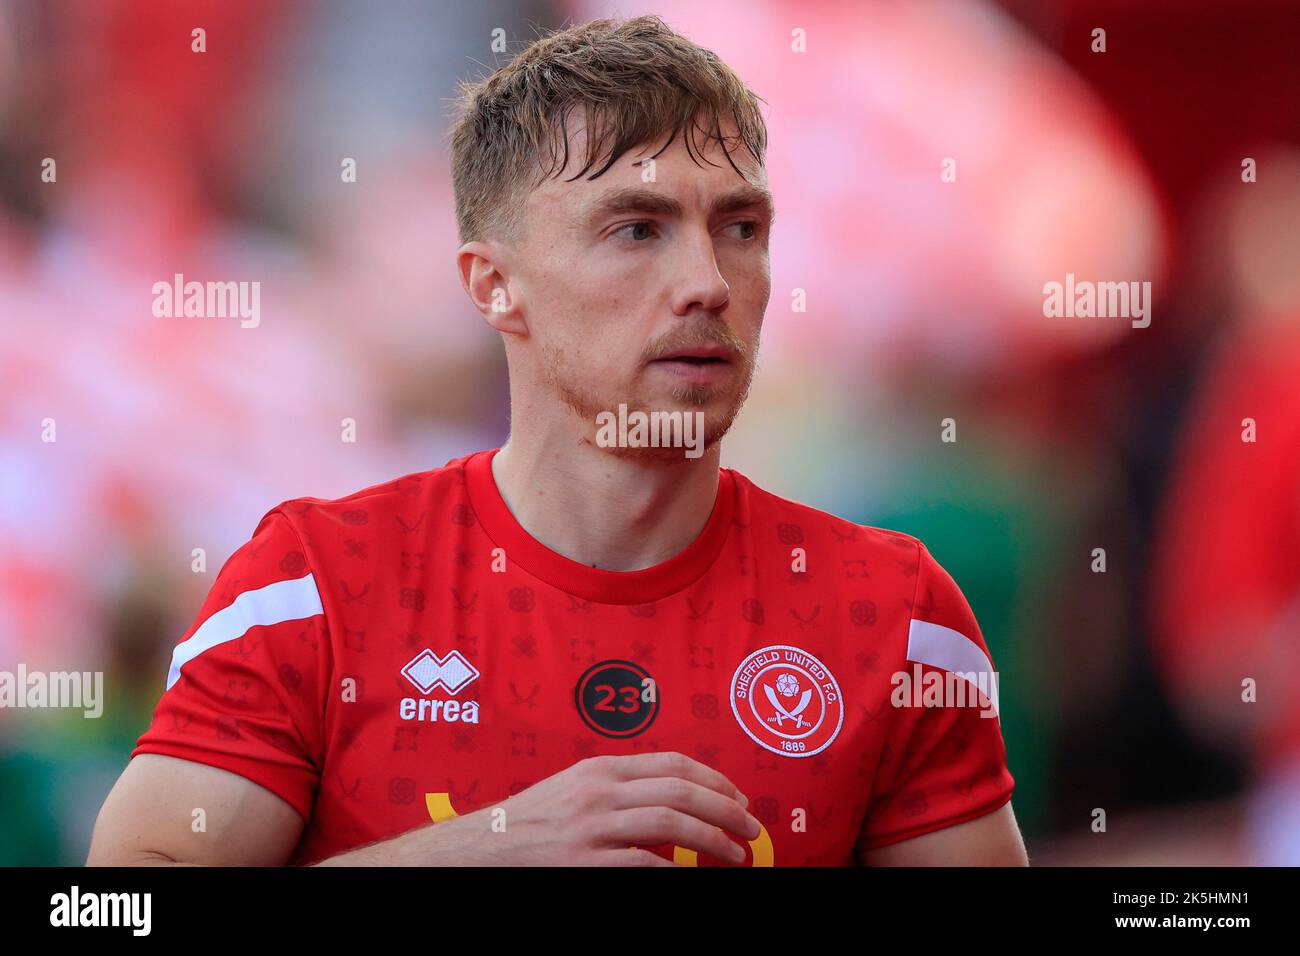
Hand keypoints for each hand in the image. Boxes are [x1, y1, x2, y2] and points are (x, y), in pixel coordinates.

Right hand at [445, 751, 760, 865]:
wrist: (485, 846)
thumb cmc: (534, 819)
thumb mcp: (578, 785)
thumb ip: (622, 786)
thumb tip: (677, 798)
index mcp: (603, 768)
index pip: (674, 764)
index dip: (716, 781)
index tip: (740, 798)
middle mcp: (600, 791)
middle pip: (681, 791)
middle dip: (727, 809)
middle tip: (752, 828)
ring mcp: (592, 827)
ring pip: (670, 823)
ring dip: (713, 840)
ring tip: (735, 854)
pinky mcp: (583, 862)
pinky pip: (640, 863)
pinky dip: (671, 869)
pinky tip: (688, 876)